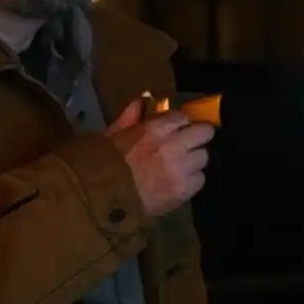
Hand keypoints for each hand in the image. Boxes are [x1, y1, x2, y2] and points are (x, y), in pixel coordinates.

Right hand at [104, 98, 214, 217]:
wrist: (98, 201)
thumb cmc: (101, 165)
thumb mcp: (110, 135)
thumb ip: (129, 117)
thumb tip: (142, 102)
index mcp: (154, 129)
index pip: (183, 117)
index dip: (179, 123)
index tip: (175, 129)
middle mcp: (173, 146)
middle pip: (204, 132)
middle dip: (197, 136)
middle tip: (188, 144)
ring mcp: (181, 169)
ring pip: (203, 157)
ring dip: (194, 160)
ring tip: (181, 167)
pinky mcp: (184, 190)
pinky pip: (200, 180)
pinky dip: (191, 181)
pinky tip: (178, 184)